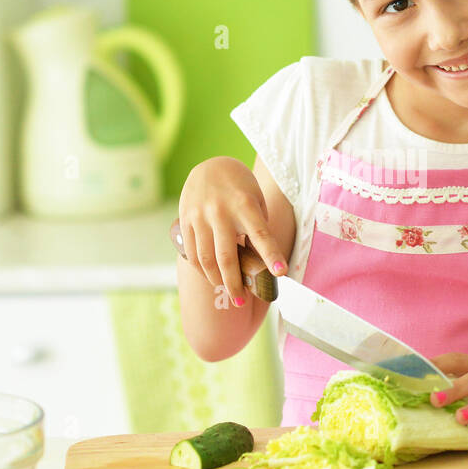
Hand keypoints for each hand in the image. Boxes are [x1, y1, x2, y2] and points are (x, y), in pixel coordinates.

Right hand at [178, 156, 288, 307]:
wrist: (210, 166)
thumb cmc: (241, 188)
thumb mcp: (255, 200)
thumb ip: (256, 228)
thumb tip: (258, 263)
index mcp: (245, 205)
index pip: (261, 233)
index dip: (271, 254)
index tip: (281, 272)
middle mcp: (221, 211)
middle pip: (227, 256)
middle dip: (234, 284)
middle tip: (241, 302)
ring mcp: (200, 216)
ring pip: (206, 259)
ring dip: (216, 280)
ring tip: (227, 291)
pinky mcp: (185, 220)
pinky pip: (191, 253)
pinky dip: (201, 270)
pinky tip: (210, 276)